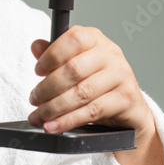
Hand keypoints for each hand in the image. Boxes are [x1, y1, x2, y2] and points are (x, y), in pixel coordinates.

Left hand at [27, 26, 155, 144]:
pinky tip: (54, 125)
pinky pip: (92, 111)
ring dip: (55, 107)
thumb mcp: (75, 64)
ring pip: (81, 92)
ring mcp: (121, 75)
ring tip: (40, 115)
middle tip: (34, 99)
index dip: (52, 55)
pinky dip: (68, 121)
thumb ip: (55, 55)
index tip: (37, 70)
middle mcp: (110, 54)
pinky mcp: (125, 99)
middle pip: (74, 69)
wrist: (128, 107)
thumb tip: (37, 46)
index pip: (74, 39)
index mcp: (95, 39)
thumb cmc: (98, 82)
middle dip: (48, 88)